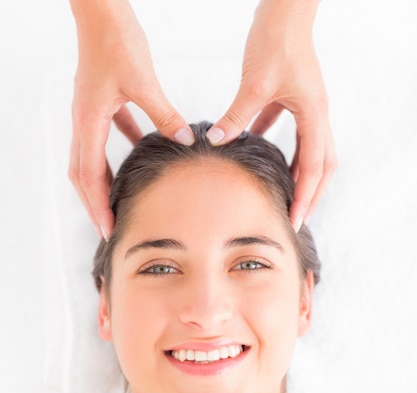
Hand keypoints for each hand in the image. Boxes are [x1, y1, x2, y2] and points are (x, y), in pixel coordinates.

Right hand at [68, 0, 193, 238]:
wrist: (100, 11)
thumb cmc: (116, 40)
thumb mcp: (144, 81)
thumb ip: (164, 115)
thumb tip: (184, 141)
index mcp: (88, 122)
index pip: (90, 175)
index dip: (98, 205)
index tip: (108, 228)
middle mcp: (82, 122)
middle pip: (82, 175)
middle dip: (94, 204)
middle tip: (108, 228)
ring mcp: (87, 114)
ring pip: (90, 159)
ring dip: (102, 184)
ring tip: (116, 203)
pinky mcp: (98, 103)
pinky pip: (106, 135)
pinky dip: (117, 152)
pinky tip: (137, 154)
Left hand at [207, 0, 336, 229]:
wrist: (285, 10)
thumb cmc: (276, 41)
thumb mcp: (254, 85)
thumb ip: (236, 117)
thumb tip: (216, 142)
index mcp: (314, 117)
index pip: (313, 168)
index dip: (304, 196)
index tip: (295, 219)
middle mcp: (317, 116)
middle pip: (322, 166)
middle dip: (311, 195)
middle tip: (297, 219)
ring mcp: (309, 108)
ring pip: (310, 151)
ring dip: (300, 176)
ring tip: (286, 197)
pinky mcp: (295, 99)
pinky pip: (291, 132)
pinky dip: (281, 149)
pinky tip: (262, 156)